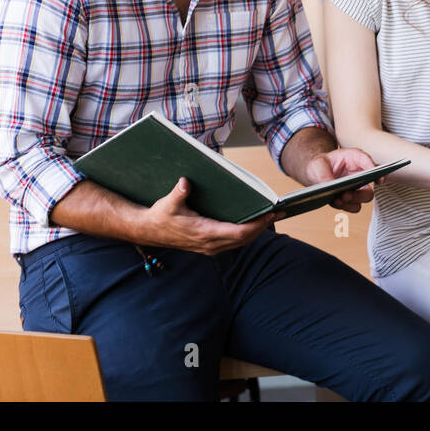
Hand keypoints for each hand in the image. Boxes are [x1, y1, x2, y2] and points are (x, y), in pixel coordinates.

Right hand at [143, 178, 279, 254]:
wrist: (149, 231)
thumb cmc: (160, 216)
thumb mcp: (168, 203)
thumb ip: (178, 194)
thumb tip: (185, 182)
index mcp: (204, 232)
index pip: (238, 232)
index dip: (258, 224)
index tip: (271, 213)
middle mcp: (210, 243)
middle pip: (245, 238)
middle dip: (263, 225)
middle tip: (280, 211)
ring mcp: (210, 247)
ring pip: (241, 242)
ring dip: (258, 231)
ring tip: (272, 216)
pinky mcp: (209, 246)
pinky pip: (234, 242)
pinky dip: (247, 234)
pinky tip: (254, 224)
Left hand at [302, 146, 377, 212]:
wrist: (314, 172)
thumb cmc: (321, 164)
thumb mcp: (318, 163)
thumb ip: (324, 173)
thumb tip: (329, 186)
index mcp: (355, 159)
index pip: (369, 163)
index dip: (377, 171)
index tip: (378, 179)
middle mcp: (360, 175)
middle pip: (369, 187)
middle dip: (361, 194)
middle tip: (346, 194)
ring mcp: (356, 188)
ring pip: (364, 199)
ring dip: (352, 201)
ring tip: (339, 198)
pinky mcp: (349, 199)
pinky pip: (353, 206)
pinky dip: (345, 206)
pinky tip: (335, 201)